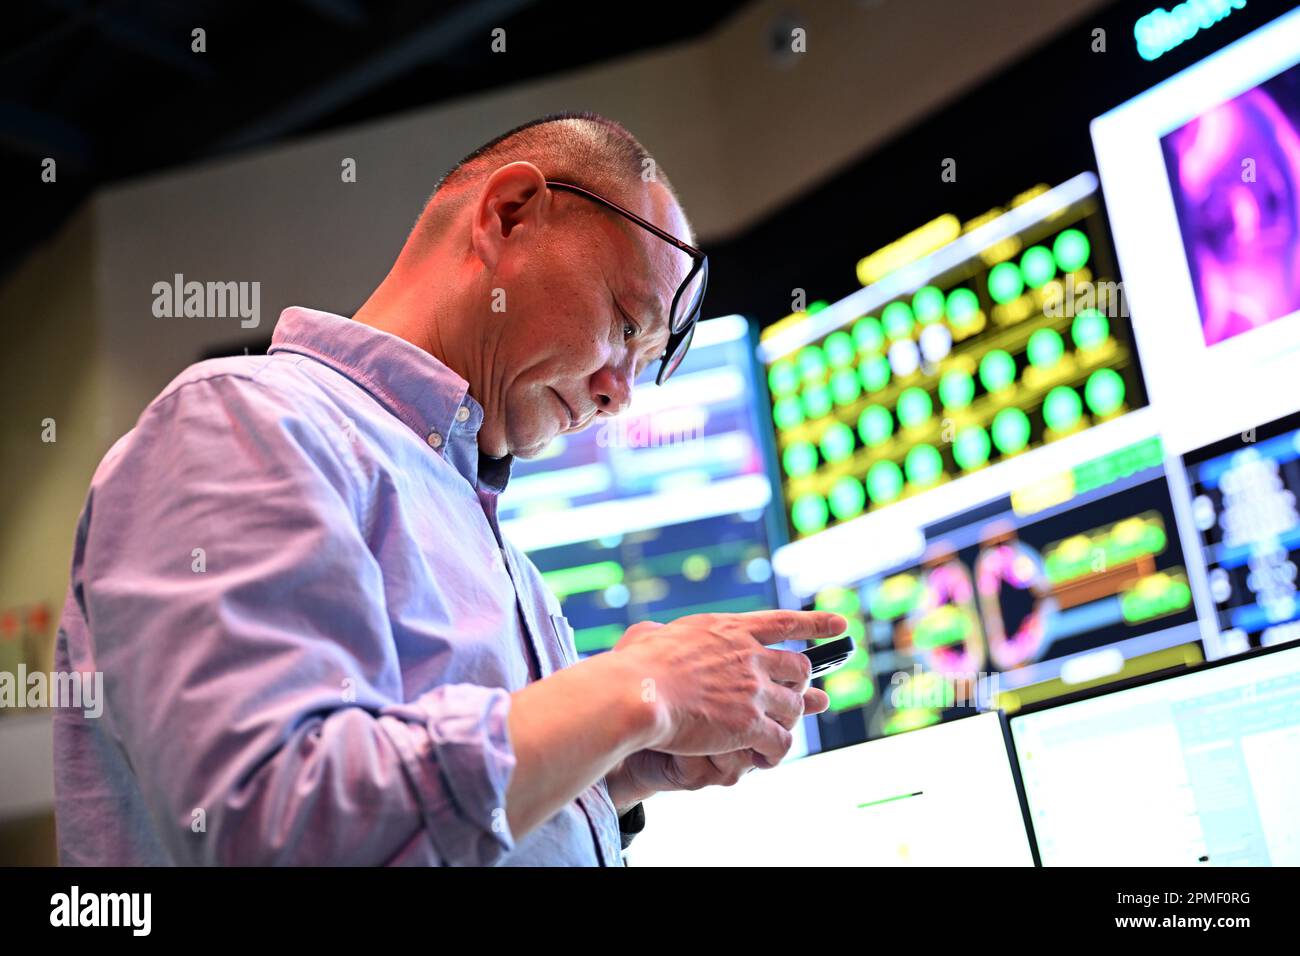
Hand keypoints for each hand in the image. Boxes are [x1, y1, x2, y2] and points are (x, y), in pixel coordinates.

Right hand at [612, 609, 844, 769]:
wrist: (637, 693)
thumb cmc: (632, 667)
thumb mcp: (650, 635)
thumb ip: (663, 633)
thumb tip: (651, 633)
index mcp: (728, 629)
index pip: (783, 621)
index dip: (815, 623)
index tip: (840, 624)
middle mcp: (749, 654)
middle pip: (798, 667)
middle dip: (799, 685)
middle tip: (796, 699)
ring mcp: (753, 688)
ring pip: (794, 706)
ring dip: (787, 722)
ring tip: (771, 737)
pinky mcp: (749, 723)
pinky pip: (781, 740)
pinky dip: (776, 752)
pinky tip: (764, 759)